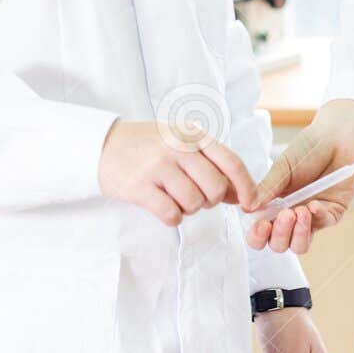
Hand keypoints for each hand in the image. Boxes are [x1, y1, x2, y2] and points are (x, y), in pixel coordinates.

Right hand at [98, 120, 254, 226]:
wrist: (103, 144)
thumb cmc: (149, 146)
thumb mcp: (182, 144)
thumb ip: (210, 164)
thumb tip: (240, 194)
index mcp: (193, 135)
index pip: (231, 162)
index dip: (246, 186)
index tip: (250, 203)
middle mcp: (178, 148)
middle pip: (215, 187)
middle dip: (211, 200)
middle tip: (196, 197)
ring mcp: (158, 166)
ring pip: (194, 202)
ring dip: (189, 209)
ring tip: (175, 198)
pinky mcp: (139, 186)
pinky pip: (171, 214)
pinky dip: (172, 217)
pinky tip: (164, 208)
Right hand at [243, 99, 353, 253]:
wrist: (336, 137)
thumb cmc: (308, 148)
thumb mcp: (283, 167)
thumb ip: (268, 188)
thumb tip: (248, 209)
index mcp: (274, 205)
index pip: (261, 231)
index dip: (258, 235)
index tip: (260, 225)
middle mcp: (291, 215)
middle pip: (279, 244)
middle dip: (279, 234)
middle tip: (284, 214)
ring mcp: (312, 217)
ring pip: (300, 245)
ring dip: (297, 233)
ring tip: (299, 211)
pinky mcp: (332, 213)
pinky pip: (322, 225)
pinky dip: (317, 217)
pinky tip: (314, 204)